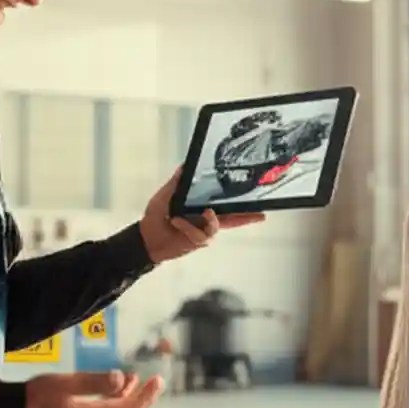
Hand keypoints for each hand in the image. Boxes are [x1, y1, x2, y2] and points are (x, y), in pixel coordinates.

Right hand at [16, 371, 162, 407]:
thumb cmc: (36, 397)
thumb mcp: (66, 384)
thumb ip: (94, 382)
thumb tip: (122, 378)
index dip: (146, 397)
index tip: (157, 380)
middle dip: (143, 400)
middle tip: (156, 382)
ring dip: (129, 399)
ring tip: (136, 380)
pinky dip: (115, 401)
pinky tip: (111, 388)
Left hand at [138, 167, 265, 263]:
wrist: (147, 236)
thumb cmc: (156, 216)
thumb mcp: (166, 194)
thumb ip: (177, 181)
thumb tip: (185, 165)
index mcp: (202, 208)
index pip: (226, 206)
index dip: (242, 206)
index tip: (256, 199)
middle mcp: (206, 221)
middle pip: (232, 219)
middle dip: (246, 217)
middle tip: (261, 214)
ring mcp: (203, 233)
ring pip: (214, 225)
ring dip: (198, 220)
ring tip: (179, 217)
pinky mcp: (197, 242)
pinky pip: (200, 234)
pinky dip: (187, 227)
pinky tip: (176, 223)